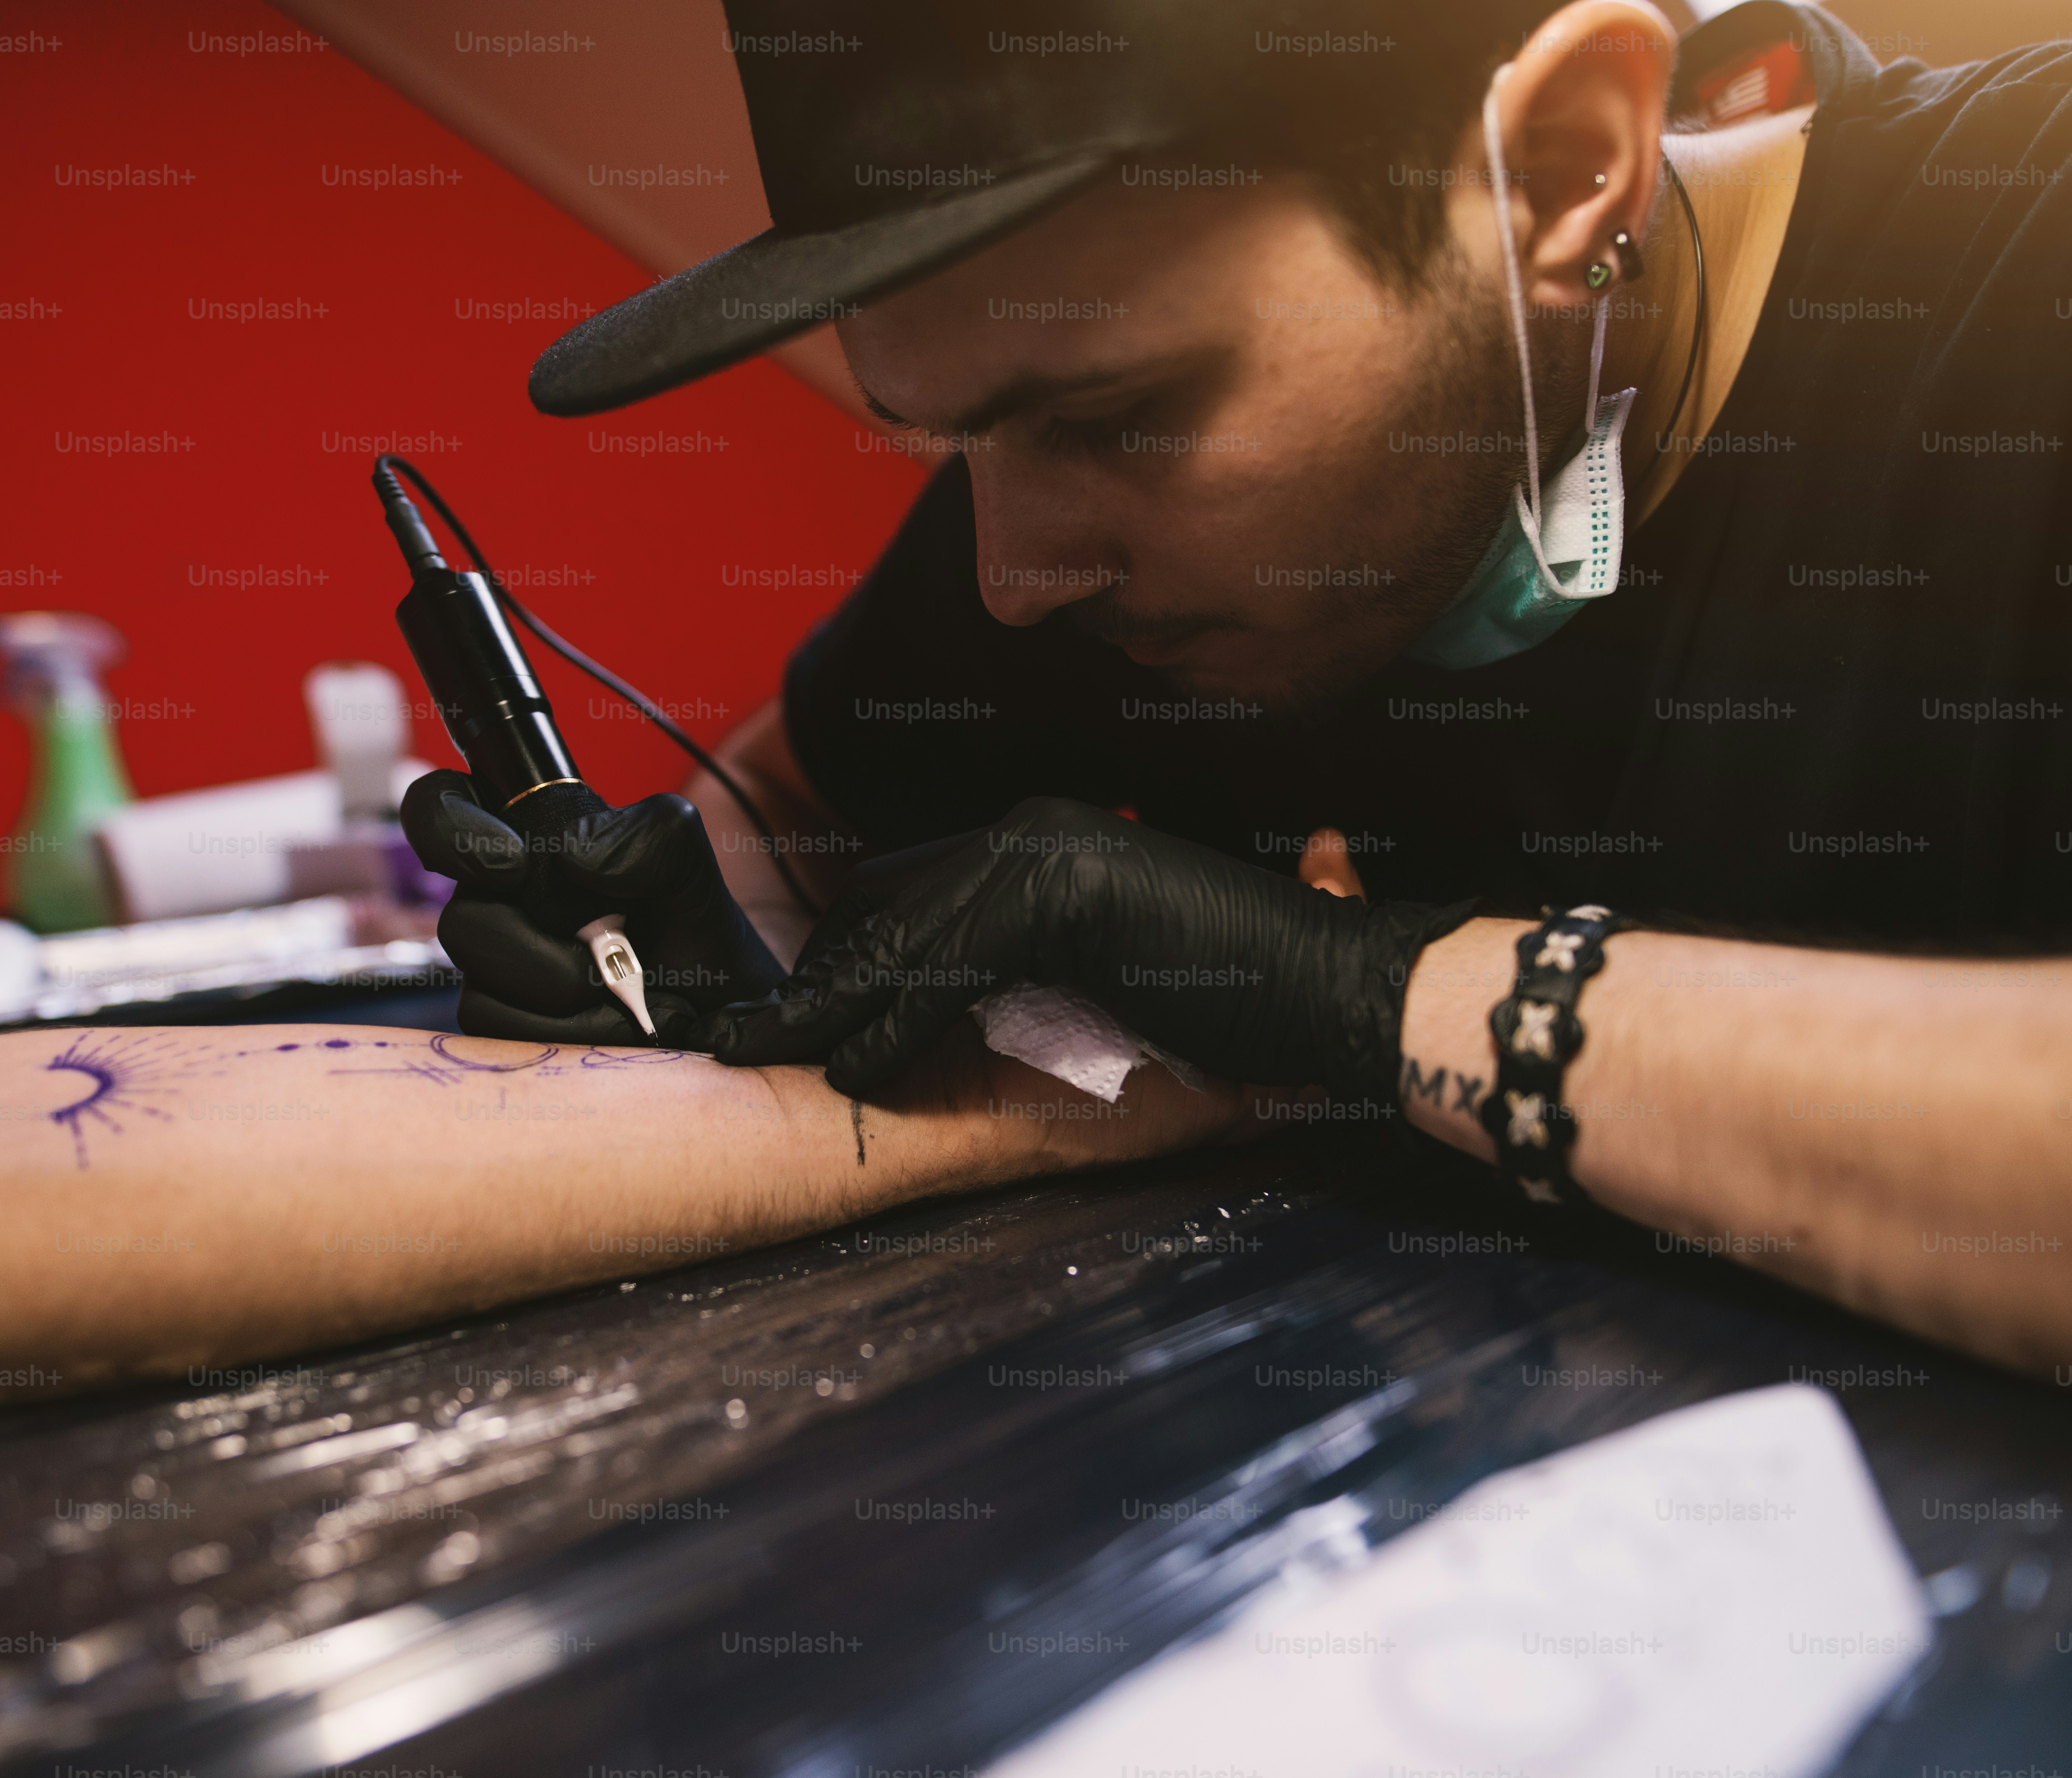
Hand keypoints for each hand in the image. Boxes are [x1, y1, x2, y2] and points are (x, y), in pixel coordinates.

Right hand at [402, 771, 787, 1045]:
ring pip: (479, 980)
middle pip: (459, 917)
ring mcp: (496, 965)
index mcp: (524, 840)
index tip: (513, 863)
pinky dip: (567, 1028)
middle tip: (592, 944)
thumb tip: (571, 855)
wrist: (724, 1005)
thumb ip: (642, 835)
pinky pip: (502, 1028)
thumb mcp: (684, 857)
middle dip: (530, 941)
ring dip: (560, 985)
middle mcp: (497, 901)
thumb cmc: (691, 921)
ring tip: (623, 988)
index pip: (440, 808)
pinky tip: (615, 1021)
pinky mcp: (507, 1022)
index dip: (448, 828)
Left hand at [695, 796, 1472, 1097]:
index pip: (909, 894)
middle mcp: (1035, 833)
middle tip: (744, 1035)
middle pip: (890, 908)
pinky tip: (853, 1070)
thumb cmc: (1233, 989)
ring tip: (765, 1059)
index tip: (794, 1011)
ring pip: (904, 939)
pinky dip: (896, 1025)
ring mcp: (1049, 858)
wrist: (1327, 983)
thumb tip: (961, 990)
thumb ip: (1032, 960)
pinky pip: (951, 971)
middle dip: (815, 979)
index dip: (845, 957)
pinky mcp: (1064, 903)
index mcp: (1043, 840)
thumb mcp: (1105, 963)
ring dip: (829, 1008)